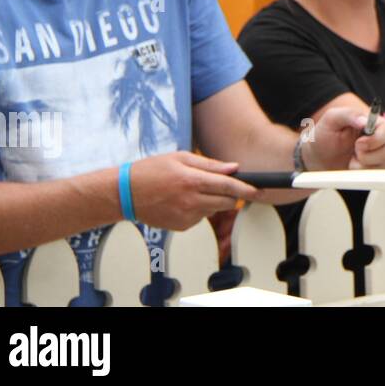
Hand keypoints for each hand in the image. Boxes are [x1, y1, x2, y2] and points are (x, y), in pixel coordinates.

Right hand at [127, 151, 259, 230]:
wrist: (125, 194)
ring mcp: (186, 217)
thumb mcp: (180, 158)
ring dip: (213, 200)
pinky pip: (201, 217)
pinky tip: (182, 201)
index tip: (260, 190)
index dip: (247, 188)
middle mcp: (191, 201)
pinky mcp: (181, 227)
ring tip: (191, 189)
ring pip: (214, 209)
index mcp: (192, 180)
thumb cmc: (152, 170)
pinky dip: (199, 209)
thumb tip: (233, 167)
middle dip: (231, 194)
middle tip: (222, 185)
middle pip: (227, 201)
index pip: (228, 186)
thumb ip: (209, 164)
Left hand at [305, 105, 384, 170]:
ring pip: (383, 165)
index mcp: (373, 124)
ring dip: (363, 166)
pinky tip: (353, 167)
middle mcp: (380, 140)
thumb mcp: (332, 118)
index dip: (376, 139)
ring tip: (351, 160)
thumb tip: (365, 121)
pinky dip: (362, 175)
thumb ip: (349, 114)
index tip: (359, 144)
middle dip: (368, 155)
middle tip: (354, 152)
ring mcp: (379, 157)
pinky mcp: (375, 171)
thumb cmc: (325, 135)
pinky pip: (376, 177)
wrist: (317, 158)